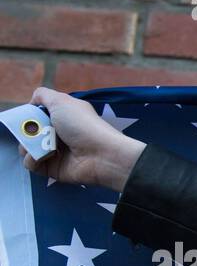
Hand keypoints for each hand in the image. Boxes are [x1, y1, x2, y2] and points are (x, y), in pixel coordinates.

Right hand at [18, 86, 144, 191]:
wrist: (102, 155)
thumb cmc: (82, 125)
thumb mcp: (61, 101)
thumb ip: (43, 95)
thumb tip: (31, 101)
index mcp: (61, 118)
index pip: (36, 116)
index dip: (29, 115)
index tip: (27, 116)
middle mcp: (57, 135)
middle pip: (29, 132)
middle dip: (24, 131)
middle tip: (31, 132)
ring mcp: (54, 153)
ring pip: (27, 148)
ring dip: (26, 145)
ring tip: (36, 145)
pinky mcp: (53, 169)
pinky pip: (32, 164)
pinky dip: (31, 160)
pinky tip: (40, 156)